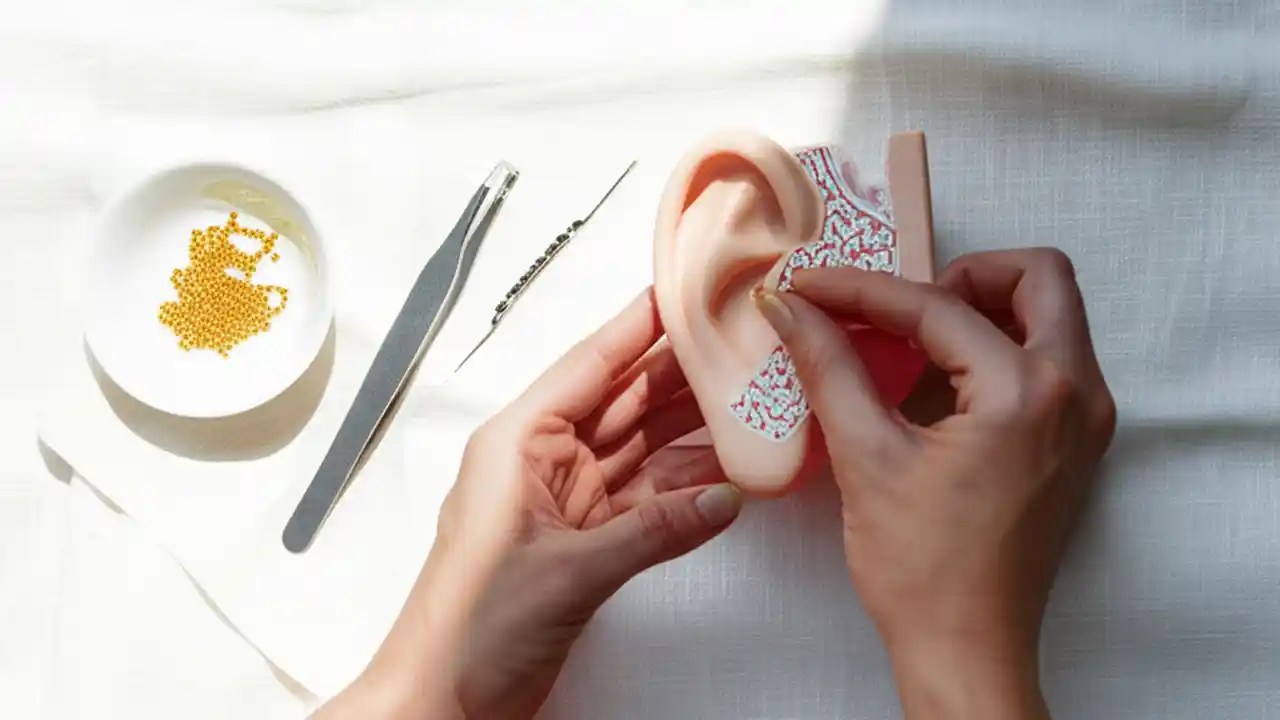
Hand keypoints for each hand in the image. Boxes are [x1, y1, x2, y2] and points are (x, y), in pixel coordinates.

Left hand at [317, 288, 741, 719]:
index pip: (590, 364)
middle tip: (740, 344)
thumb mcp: (570, 571)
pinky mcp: (581, 538)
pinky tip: (725, 472)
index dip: (639, 326)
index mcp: (518, 441)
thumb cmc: (469, 628)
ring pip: (640, 447)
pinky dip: (683, 487)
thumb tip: (724, 499)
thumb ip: (655, 531)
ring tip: (748, 400)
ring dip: (690, 429)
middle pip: (622, 400)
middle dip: (680, 373)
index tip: (683, 291)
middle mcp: (541, 459)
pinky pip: (644, 497)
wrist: (442, 701)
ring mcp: (564, 498)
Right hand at [752, 249, 1115, 718]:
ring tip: (909, 343)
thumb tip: (788, 305)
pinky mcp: (1074, 442)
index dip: (862, 290)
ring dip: (980, 310)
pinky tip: (934, 381)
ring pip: (1048, 316)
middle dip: (960, 275)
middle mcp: (1077, 394)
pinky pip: (1046, 361)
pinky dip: (994, 349)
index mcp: (1029, 392)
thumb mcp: (865, 456)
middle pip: (1037, 278)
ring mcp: (1085, 419)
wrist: (966, 649)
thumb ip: (829, 365)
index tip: (809, 286)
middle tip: (895, 308)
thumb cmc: (921, 568)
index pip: (939, 306)